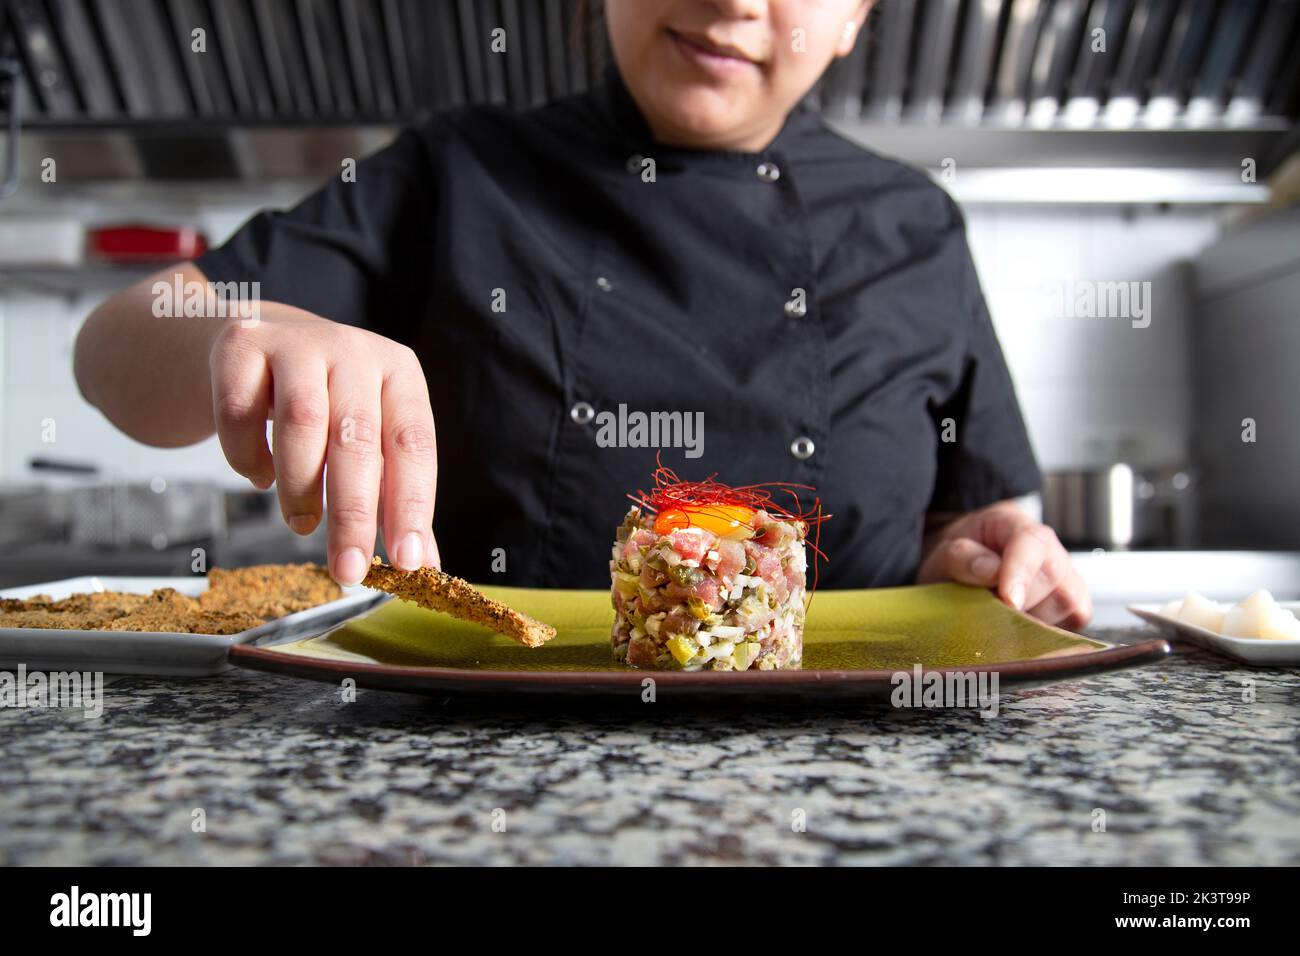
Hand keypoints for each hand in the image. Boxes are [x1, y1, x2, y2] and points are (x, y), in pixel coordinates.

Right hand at [208, 310, 438, 584]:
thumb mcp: (370, 438)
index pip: (413, 444)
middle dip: (353, 515)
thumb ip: (394, 497)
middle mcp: (354, 350)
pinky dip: (248, 458)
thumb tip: (423, 564)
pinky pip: (240, 412)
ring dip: (300, 488)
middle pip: (357, 439)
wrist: (261, 345)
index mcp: (399, 372)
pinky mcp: (241, 344)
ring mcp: (297, 342)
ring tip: (302, 523)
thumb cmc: (328, 404)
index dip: (411, 506)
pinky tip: (261, 477)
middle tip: (349, 569)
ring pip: (300, 423)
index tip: (408, 562)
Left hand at [916, 500, 1091, 628]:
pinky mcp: (1075, 609)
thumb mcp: (944, 553)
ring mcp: (1067, 579)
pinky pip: (1073, 624)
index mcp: (1014, 524)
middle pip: (1054, 575)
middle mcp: (1050, 549)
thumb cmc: (959, 562)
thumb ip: (962, 557)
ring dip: (1032, 621)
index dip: (1022, 570)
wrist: (964, 575)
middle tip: (990, 612)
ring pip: (1069, 604)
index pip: (1031, 542)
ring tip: (1001, 618)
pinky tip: (1020, 630)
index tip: (1008, 600)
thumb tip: (991, 571)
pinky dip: (1046, 634)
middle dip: (1022, 601)